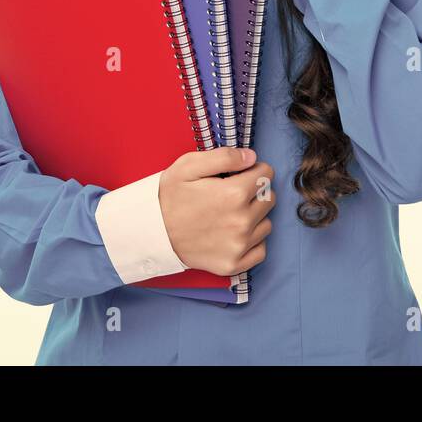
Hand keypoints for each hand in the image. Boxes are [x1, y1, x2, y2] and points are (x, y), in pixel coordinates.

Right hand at [158, 146, 275, 276]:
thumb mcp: (189, 165)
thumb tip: (251, 157)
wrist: (151, 232)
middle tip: (235, 194)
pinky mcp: (233, 264)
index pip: (267, 174)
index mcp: (234, 194)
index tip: (242, 174)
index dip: (255, 170)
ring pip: (267, 224)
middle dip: (257, 192)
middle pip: (269, 198)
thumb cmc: (169, 197)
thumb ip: (224, 156)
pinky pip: (261, 251)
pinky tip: (235, 234)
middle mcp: (241, 222)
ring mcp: (238, 246)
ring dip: (256, 217)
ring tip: (231, 214)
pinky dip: (253, 242)